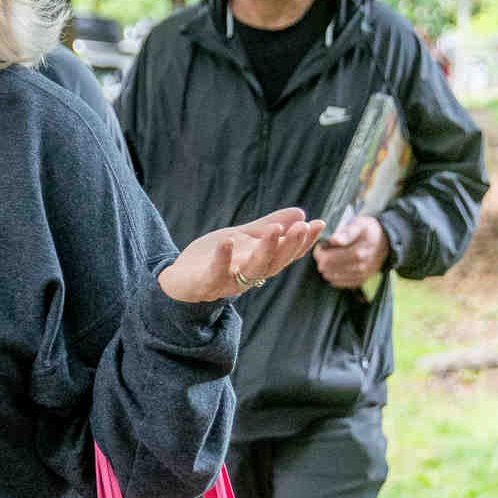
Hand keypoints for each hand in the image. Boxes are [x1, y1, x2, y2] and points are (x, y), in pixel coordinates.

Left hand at [157, 207, 324, 305]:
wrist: (178, 280)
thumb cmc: (213, 259)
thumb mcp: (243, 238)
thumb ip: (269, 227)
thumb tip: (302, 213)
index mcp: (259, 265)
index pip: (286, 255)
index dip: (303, 242)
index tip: (319, 224)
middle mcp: (247, 277)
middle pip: (273, 264)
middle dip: (289, 246)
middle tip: (302, 227)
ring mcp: (226, 282)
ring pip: (251, 271)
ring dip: (265, 251)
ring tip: (274, 230)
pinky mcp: (203, 285)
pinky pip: (215, 274)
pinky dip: (222, 259)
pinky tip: (228, 241)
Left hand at [313, 212, 389, 287]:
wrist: (386, 242)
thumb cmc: (369, 230)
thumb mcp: (360, 224)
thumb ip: (347, 232)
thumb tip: (334, 240)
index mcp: (358, 253)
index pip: (327, 259)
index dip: (319, 252)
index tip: (321, 245)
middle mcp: (359, 267)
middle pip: (327, 269)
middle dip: (321, 260)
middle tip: (323, 251)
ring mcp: (360, 276)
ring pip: (330, 277)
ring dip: (326, 268)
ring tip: (330, 257)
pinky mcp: (360, 281)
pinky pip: (338, 283)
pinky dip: (333, 275)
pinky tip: (336, 266)